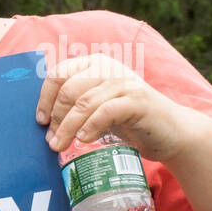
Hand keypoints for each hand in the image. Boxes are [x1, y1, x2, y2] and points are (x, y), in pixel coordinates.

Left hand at [36, 53, 193, 162]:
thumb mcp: (98, 107)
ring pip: (84, 102)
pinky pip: (106, 111)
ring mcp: (124, 82)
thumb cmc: (128, 121)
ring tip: (61, 146)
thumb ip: (75, 106)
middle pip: (68, 90)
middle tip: (53, 141)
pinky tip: (84, 140)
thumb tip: (43, 123)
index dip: (45, 98)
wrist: (170, 132)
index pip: (59, 73)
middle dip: (57, 118)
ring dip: (68, 127)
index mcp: (94, 64)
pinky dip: (91, 126)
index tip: (41, 121)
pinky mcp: (138, 100)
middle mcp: (108, 68)